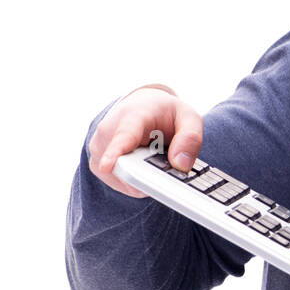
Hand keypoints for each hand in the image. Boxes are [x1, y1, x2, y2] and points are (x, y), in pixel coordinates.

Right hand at [87, 84, 202, 197]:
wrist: (141, 107)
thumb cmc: (163, 112)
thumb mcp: (187, 116)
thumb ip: (190, 138)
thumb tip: (180, 165)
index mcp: (131, 116)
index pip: (122, 137)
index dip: (114, 153)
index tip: (107, 167)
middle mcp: (108, 132)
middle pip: (124, 166)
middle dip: (149, 174)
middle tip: (166, 163)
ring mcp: (99, 150)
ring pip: (123, 179)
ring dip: (144, 177)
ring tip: (154, 157)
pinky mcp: (98, 165)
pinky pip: (120, 183)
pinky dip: (136, 181)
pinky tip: (145, 166)